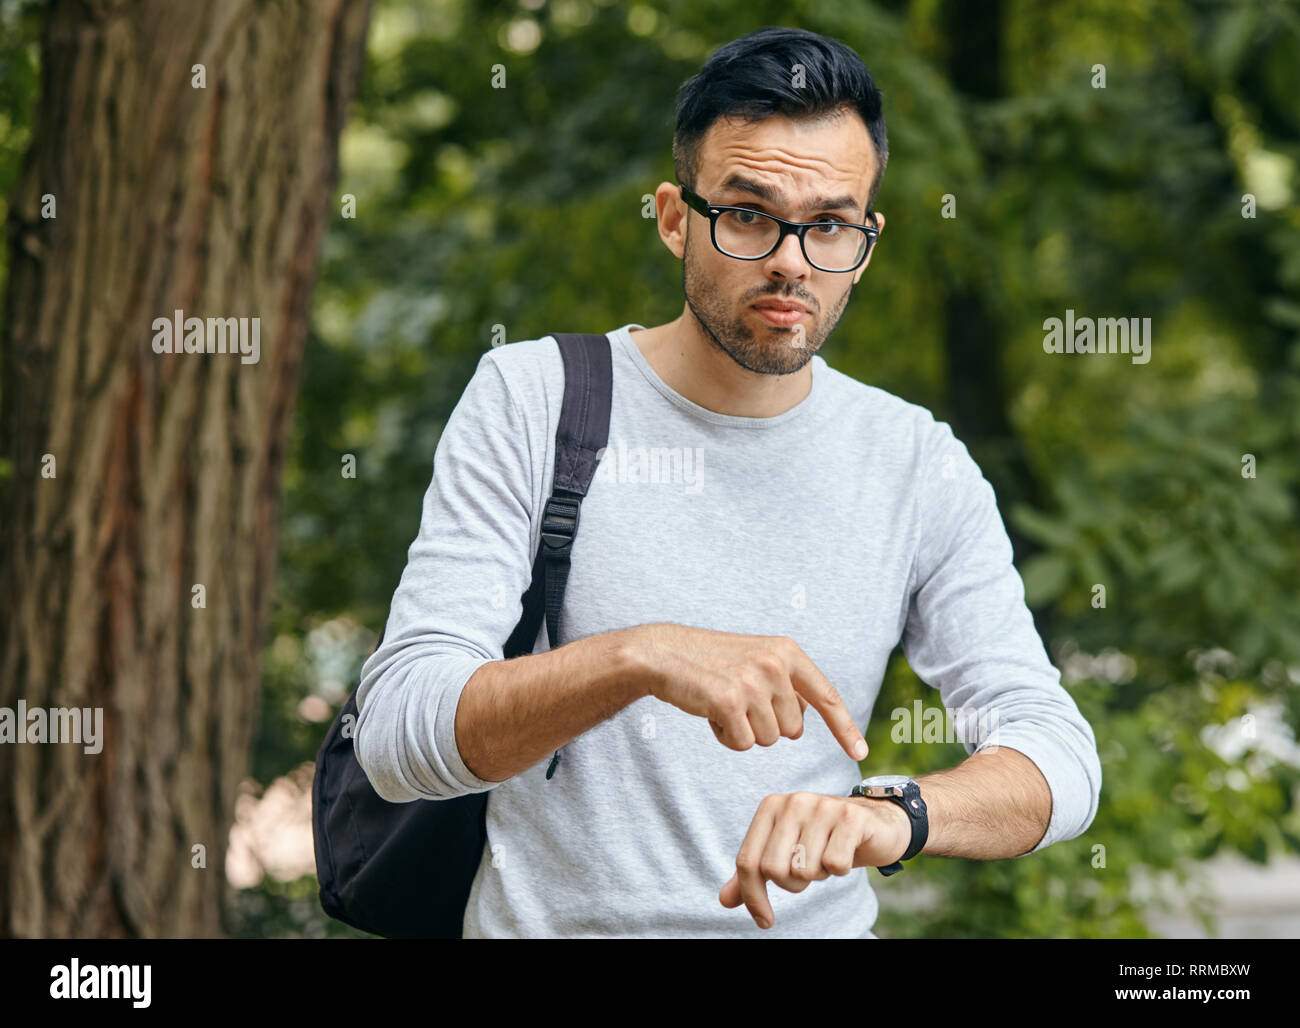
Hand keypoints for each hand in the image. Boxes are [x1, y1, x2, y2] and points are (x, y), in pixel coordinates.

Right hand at [628, 624, 868, 761]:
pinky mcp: (729, 700)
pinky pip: (742, 743)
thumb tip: (801, 723)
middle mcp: (775, 664)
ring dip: (743, 732)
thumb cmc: (711, 663)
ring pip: (768, 740)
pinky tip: (710, 713)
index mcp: (787, 652)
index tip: (860, 752)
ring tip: (722, 704)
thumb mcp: (756, 660)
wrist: (664, 653)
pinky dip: (725, 737)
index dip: (845, 728)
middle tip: (738, 701)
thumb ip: (785, 685)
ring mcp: (753, 681)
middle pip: (792, 730)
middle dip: (766, 726)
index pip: (826, 696)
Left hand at [718, 792, 911, 928]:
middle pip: (774, 870)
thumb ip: (753, 874)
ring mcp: (823, 806)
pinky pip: (834, 865)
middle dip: (792, 885)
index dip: (753, 897)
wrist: (874, 823)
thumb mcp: (785, 854)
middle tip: (809, 872)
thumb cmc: (822, 840)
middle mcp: (794, 801)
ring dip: (818, 875)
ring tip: (827, 857)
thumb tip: (724, 901)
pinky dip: (839, 870)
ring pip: (804, 870)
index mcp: (771, 806)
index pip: (747, 861)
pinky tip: (845, 853)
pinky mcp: (851, 817)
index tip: (764, 920)